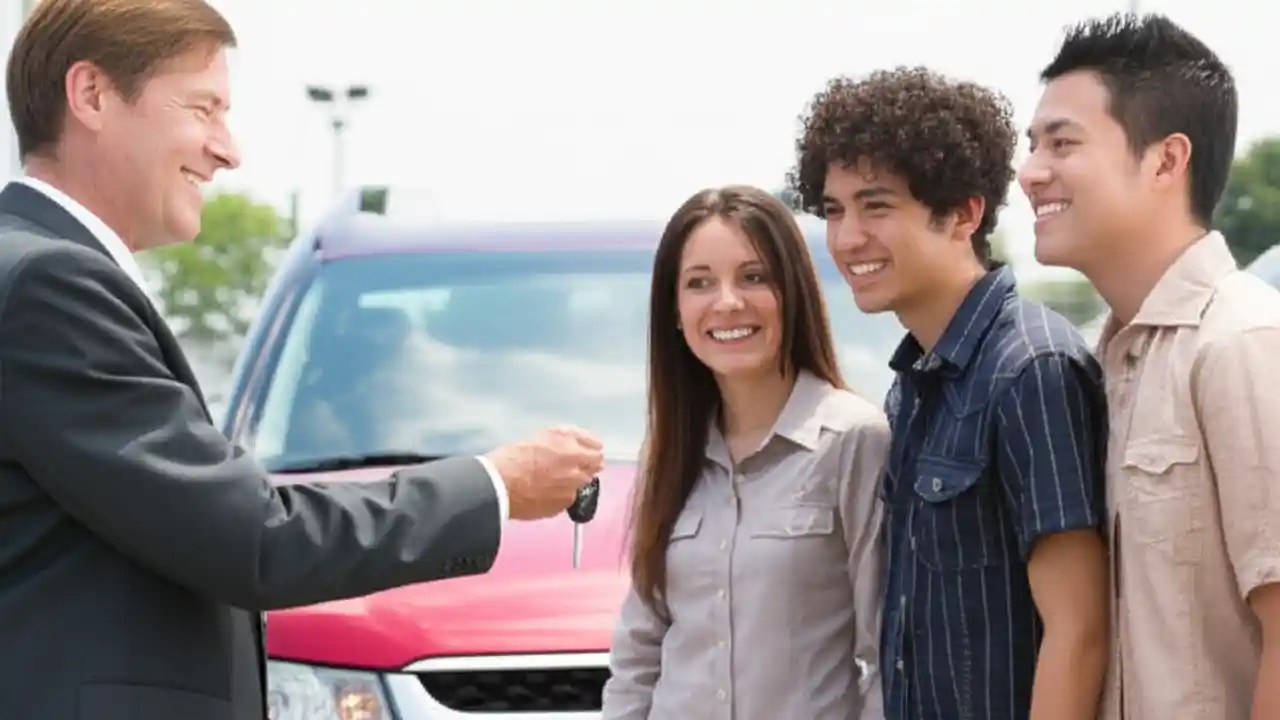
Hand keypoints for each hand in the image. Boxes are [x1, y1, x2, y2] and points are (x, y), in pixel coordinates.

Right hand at [485, 426, 604, 519]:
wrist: (498, 485)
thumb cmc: (510, 460)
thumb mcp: (539, 437)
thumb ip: (563, 440)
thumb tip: (576, 445)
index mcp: (568, 442)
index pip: (596, 445)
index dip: (589, 448)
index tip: (585, 451)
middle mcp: (575, 462)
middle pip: (596, 464)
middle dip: (587, 464)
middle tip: (573, 465)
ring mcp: (572, 485)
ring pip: (584, 482)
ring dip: (574, 480)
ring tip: (553, 479)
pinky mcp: (565, 503)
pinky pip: (570, 498)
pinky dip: (562, 495)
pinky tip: (545, 492)